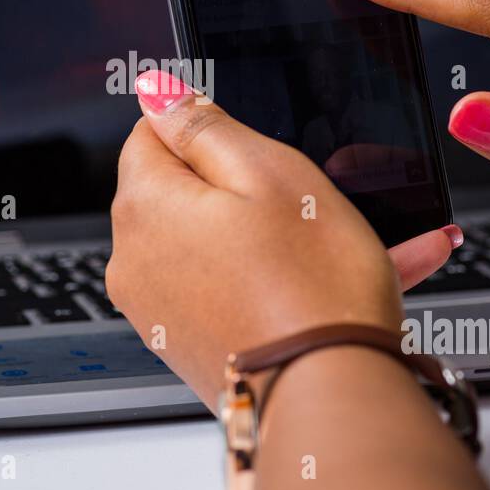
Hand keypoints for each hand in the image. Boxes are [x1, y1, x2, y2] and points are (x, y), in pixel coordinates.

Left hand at [106, 70, 462, 406]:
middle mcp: (134, 260)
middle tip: (317, 193)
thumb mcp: (268, 171)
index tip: (256, 144)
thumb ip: (203, 125)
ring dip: (277, 234)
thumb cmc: (311, 287)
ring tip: (354, 239)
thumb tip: (154, 91)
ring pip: (218, 242)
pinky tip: (343, 277)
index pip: (150, 134)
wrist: (332, 399)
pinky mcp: (188, 344)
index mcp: (144, 206)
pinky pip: (230, 289)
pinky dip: (274, 278)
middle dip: (247, 185)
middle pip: (184, 191)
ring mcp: (158, 309)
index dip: (207, 128)